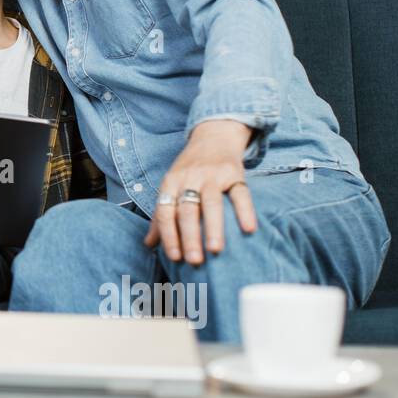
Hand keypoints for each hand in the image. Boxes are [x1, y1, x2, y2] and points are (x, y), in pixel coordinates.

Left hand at [144, 119, 257, 264]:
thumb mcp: (171, 187)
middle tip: (193, 260)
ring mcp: (212, 175)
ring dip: (213, 228)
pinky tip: (248, 229)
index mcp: (170, 184)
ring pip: (211, 203)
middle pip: (187, 210)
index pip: (166, 212)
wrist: (213, 137)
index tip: (174, 258)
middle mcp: (189, 179)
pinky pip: (241, 193)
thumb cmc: (189, 170)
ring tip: (216, 250)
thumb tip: (148, 245)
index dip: (168, 236)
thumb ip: (161, 216)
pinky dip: (245, 211)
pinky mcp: (234, 172)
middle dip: (189, 237)